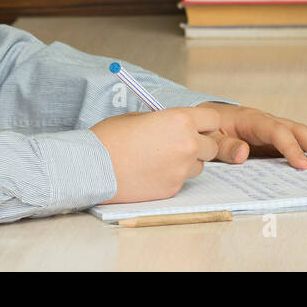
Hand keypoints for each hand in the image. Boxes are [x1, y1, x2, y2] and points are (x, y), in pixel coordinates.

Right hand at [89, 105, 225, 203]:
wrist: (93, 167)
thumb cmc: (111, 138)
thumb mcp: (140, 117)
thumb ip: (165, 120)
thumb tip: (176, 125)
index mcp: (181, 120)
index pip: (213, 119)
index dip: (205, 122)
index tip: (198, 125)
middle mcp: (187, 145)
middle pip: (212, 146)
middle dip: (199, 144)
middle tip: (178, 143)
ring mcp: (181, 170)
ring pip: (199, 166)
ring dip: (187, 162)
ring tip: (160, 159)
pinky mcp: (173, 189)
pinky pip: (181, 180)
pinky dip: (171, 176)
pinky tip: (150, 172)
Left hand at [194, 102, 306, 168]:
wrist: (205, 121)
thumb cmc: (209, 129)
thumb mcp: (210, 138)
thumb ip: (223, 146)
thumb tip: (243, 153)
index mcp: (251, 120)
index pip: (276, 132)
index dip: (290, 148)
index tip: (302, 166)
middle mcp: (267, 122)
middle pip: (296, 131)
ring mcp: (273, 130)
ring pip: (302, 135)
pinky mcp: (275, 141)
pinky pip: (298, 143)